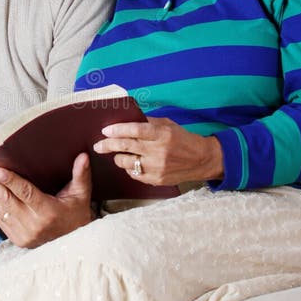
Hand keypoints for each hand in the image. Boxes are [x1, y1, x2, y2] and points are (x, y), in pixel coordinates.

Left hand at [0, 153, 93, 247]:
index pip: (27, 193)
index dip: (11, 181)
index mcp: (49, 211)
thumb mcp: (81, 196)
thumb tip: (83, 155)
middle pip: (6, 201)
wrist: (74, 245)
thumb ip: (80, 175)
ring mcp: (23, 234)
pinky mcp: (17, 239)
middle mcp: (34, 224)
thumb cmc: (76, 215)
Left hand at [93, 117, 223, 184]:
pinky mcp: (156, 179)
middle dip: (108, 145)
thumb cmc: (182, 139)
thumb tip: (126, 121)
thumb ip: (148, 123)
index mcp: (162, 134)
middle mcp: (158, 151)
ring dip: (118, 157)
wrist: (201, 160)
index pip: (135, 130)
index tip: (106, 130)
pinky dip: (130, 168)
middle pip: (126, 147)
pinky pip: (134, 174)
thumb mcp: (168, 125)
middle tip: (98, 145)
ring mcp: (157, 167)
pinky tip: (132, 163)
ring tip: (117, 154)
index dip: (118, 130)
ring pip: (127, 162)